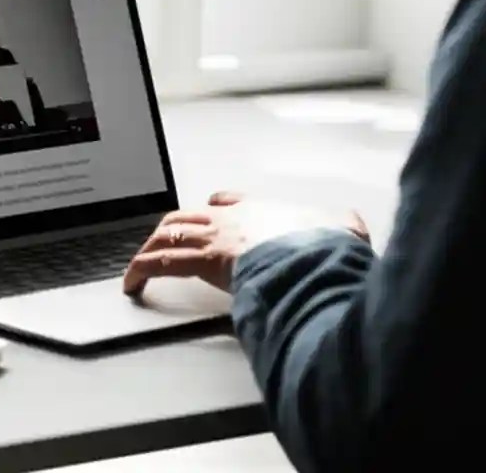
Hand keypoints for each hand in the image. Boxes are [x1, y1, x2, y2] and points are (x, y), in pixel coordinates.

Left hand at [122, 191, 369, 294]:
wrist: (310, 254)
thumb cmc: (325, 247)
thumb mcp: (344, 229)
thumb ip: (344, 226)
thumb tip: (353, 226)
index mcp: (262, 211)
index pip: (229, 201)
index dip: (215, 206)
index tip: (208, 208)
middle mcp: (232, 218)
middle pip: (188, 214)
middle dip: (172, 227)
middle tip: (161, 240)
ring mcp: (213, 236)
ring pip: (168, 234)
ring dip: (150, 248)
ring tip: (139, 264)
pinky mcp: (200, 259)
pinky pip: (160, 261)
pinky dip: (140, 270)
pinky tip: (131, 283)